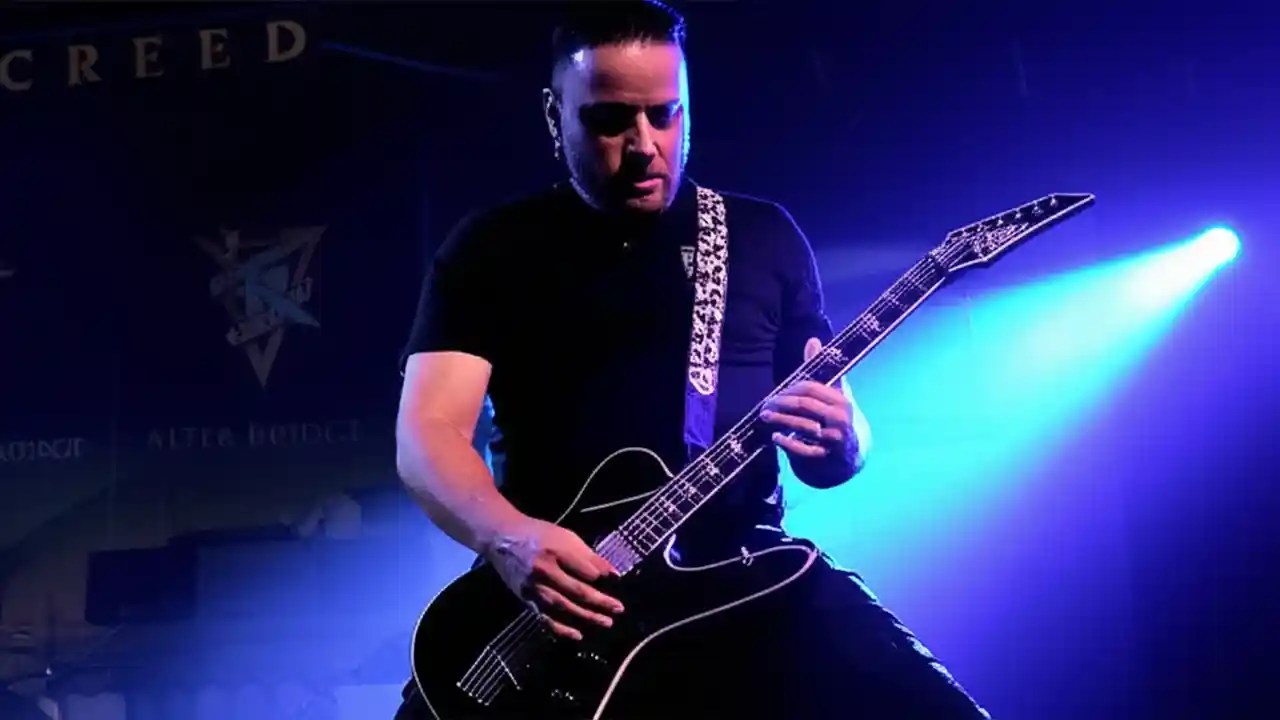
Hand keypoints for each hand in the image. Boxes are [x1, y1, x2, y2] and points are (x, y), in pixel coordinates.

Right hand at [484, 517, 624, 640]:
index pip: (583, 568)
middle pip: (576, 590)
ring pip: (562, 606)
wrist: (502, 538)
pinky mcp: (525, 599)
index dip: (601, 576)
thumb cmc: (538, 534)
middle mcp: (543, 570)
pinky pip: (545, 617)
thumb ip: (587, 555)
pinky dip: (561, 628)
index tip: (617, 582)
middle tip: (618, 609)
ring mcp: (533, 587)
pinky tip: (577, 635)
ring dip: (586, 617)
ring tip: (606, 622)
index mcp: (555, 550)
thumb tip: (611, 573)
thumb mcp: (564, 536)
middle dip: (599, 601)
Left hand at [760, 337, 858, 474]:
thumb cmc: (836, 420)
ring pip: (802, 426)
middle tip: (765, 406)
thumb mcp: (832, 395)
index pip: (810, 388)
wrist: (851, 456)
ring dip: (779, 420)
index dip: (789, 389)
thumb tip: (812, 340)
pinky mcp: (826, 458)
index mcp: (841, 401)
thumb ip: (820, 371)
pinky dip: (787, 443)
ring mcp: (834, 440)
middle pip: (804, 405)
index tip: (776, 393)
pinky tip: (775, 437)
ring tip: (765, 417)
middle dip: (780, 404)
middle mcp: (841, 419)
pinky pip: (803, 450)